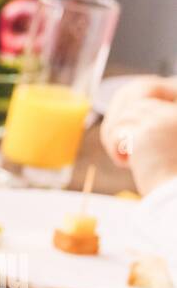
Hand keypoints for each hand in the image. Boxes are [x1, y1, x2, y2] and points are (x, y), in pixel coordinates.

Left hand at [100, 76, 176, 194]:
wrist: (174, 198)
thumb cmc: (173, 177)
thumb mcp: (169, 143)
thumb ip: (159, 125)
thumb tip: (131, 109)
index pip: (157, 89)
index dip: (140, 100)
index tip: (129, 116)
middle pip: (137, 102)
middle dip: (125, 122)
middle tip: (122, 144)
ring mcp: (162, 120)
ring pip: (126, 115)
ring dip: (119, 135)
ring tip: (126, 157)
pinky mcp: (145, 134)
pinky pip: (118, 131)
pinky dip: (116, 147)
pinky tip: (126, 163)